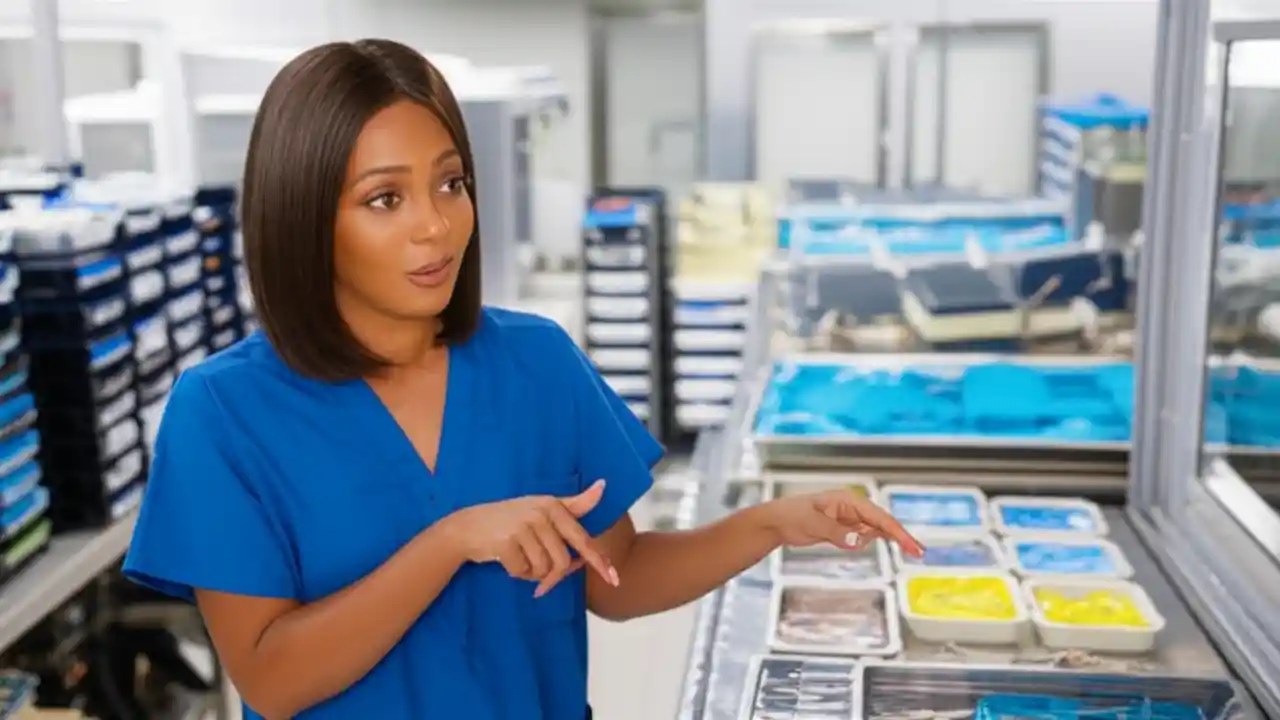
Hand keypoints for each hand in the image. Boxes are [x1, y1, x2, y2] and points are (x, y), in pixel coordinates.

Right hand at [442, 479, 619, 596]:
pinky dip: (516, 573)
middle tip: (543, 586)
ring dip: (532, 575)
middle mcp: (540, 513)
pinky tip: (507, 562)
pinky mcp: (506, 542)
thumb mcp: (542, 508)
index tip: (614, 579)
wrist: (467, 527)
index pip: (582, 539)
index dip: (599, 561)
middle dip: (553, 578)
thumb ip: (574, 504)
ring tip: (520, 562)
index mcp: (553, 506)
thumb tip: (604, 486)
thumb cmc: (510, 519)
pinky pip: (522, 572)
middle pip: (562, 561)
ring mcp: (522, 526)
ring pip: (543, 569)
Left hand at [761, 489, 924, 556]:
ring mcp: (849, 518)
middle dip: (900, 537)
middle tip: (919, 553)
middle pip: (883, 523)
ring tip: (867, 543)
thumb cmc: (792, 516)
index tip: (913, 547)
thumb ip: (837, 533)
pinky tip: (858, 544)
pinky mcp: (844, 529)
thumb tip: (859, 541)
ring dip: (881, 540)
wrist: (776, 522)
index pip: (879, 518)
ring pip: (875, 530)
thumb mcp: (813, 524)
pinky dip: (867, 541)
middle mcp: (853, 508)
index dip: (898, 532)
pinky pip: (863, 536)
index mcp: (848, 501)